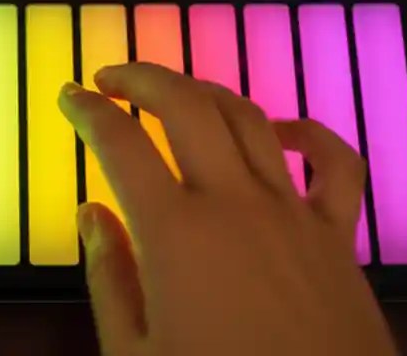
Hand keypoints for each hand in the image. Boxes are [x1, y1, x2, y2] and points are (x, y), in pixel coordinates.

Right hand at [59, 63, 396, 355]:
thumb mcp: (135, 355)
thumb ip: (108, 279)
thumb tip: (92, 215)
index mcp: (175, 233)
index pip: (119, 144)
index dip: (87, 111)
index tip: (69, 96)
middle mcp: (233, 204)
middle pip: (184, 105)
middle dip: (140, 78)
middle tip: (110, 79)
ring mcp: (291, 213)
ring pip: (247, 117)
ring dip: (204, 92)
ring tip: (173, 94)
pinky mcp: (337, 234)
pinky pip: (334, 161)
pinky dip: (307, 131)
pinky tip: (280, 128)